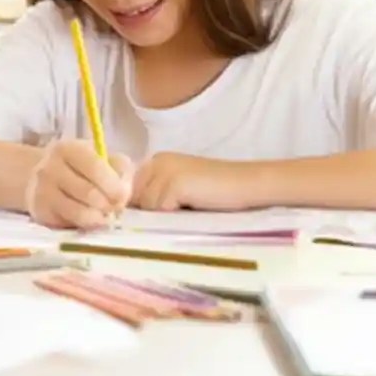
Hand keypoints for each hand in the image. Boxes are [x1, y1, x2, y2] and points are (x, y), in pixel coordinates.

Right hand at [25, 140, 134, 228]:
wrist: (43, 179)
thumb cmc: (80, 168)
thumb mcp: (102, 158)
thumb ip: (120, 169)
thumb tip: (123, 193)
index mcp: (68, 149)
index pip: (95, 167)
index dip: (114, 186)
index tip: (123, 196)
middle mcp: (50, 168)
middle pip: (89, 193)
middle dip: (109, 204)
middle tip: (115, 208)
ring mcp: (43, 191)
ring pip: (80, 212)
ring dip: (99, 217)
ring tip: (104, 214)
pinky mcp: (41, 212)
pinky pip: (71, 223)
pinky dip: (86, 224)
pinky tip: (90, 219)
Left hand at [131, 153, 258, 211]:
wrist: (246, 183)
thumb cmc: (216, 190)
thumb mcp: (180, 188)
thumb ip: (156, 194)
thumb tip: (129, 212)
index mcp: (157, 161)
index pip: (130, 188)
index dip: (140, 205)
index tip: (157, 213)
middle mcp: (157, 162)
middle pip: (136, 198)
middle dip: (151, 210)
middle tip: (178, 209)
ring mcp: (165, 171)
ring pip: (147, 206)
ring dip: (163, 214)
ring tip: (187, 207)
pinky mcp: (175, 184)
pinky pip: (160, 209)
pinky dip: (173, 214)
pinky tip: (192, 206)